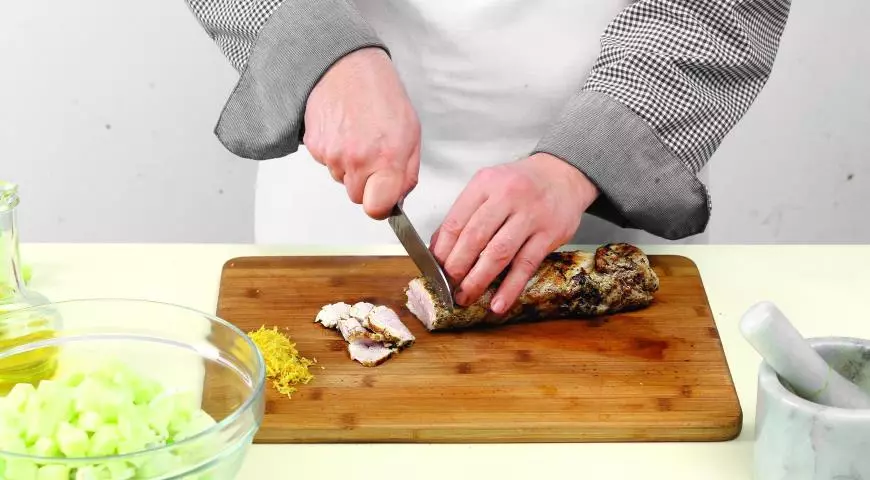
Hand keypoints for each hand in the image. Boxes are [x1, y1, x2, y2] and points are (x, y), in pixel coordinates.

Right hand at [303, 47, 420, 218]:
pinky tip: (344, 131)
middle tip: (372, 156)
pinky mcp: (316, 147)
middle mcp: (358, 160)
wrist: (345, 67)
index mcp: (387, 159)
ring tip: (358, 136)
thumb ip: (407, 172)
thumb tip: (398, 198)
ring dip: (350, 166)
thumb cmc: (381, 95)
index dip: (380, 206)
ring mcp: (333, 155)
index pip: (377, 209)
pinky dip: (335, 153)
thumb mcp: (411, 133)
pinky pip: (327, 163)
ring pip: (342, 180)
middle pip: (357, 198)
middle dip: (366, 184)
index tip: (383, 198)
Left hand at [430, 153, 599, 313]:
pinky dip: (510, 288)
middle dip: (456, 268)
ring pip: (498, 253)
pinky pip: (526, 265)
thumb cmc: (520, 184)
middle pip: (474, 238)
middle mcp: (507, 196)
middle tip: (446, 287)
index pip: (456, 221)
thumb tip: (438, 248)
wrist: (562, 175)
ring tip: (465, 297)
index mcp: (485, 184)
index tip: (433, 269)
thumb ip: (464, 214)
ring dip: (478, 280)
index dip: (442, 250)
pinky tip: (498, 304)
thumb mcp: (488, 186)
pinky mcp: (549, 234)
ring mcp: (530, 215)